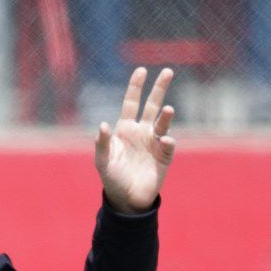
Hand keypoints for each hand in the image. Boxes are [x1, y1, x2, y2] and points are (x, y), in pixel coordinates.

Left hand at [94, 67, 176, 213]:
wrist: (126, 199)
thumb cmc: (112, 178)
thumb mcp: (102, 161)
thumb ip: (102, 143)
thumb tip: (103, 125)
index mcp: (126, 129)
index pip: (131, 103)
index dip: (135, 87)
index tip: (141, 71)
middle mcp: (142, 132)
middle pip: (152, 105)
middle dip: (159, 88)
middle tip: (167, 71)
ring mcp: (154, 143)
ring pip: (162, 123)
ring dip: (165, 116)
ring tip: (168, 109)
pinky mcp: (164, 157)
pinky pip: (168, 145)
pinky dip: (167, 141)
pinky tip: (164, 140)